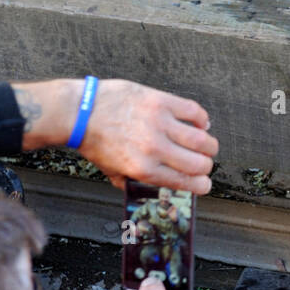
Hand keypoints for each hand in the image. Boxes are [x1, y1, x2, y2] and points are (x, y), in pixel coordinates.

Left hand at [82, 80, 217, 193]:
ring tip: (207, 145)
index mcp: (144, 169)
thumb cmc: (94, 140)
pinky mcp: (161, 102)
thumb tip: (151, 187)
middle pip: (199, 163)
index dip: (201, 185)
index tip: (204, 184)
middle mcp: (155, 148)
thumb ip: (132, 181)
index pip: (185, 182)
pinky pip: (194, 111)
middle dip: (205, 166)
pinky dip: (202, 119)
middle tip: (203, 163)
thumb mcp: (111, 171)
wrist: (80, 112)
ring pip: (202, 139)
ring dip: (209, 145)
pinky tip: (199, 123)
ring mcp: (160, 123)